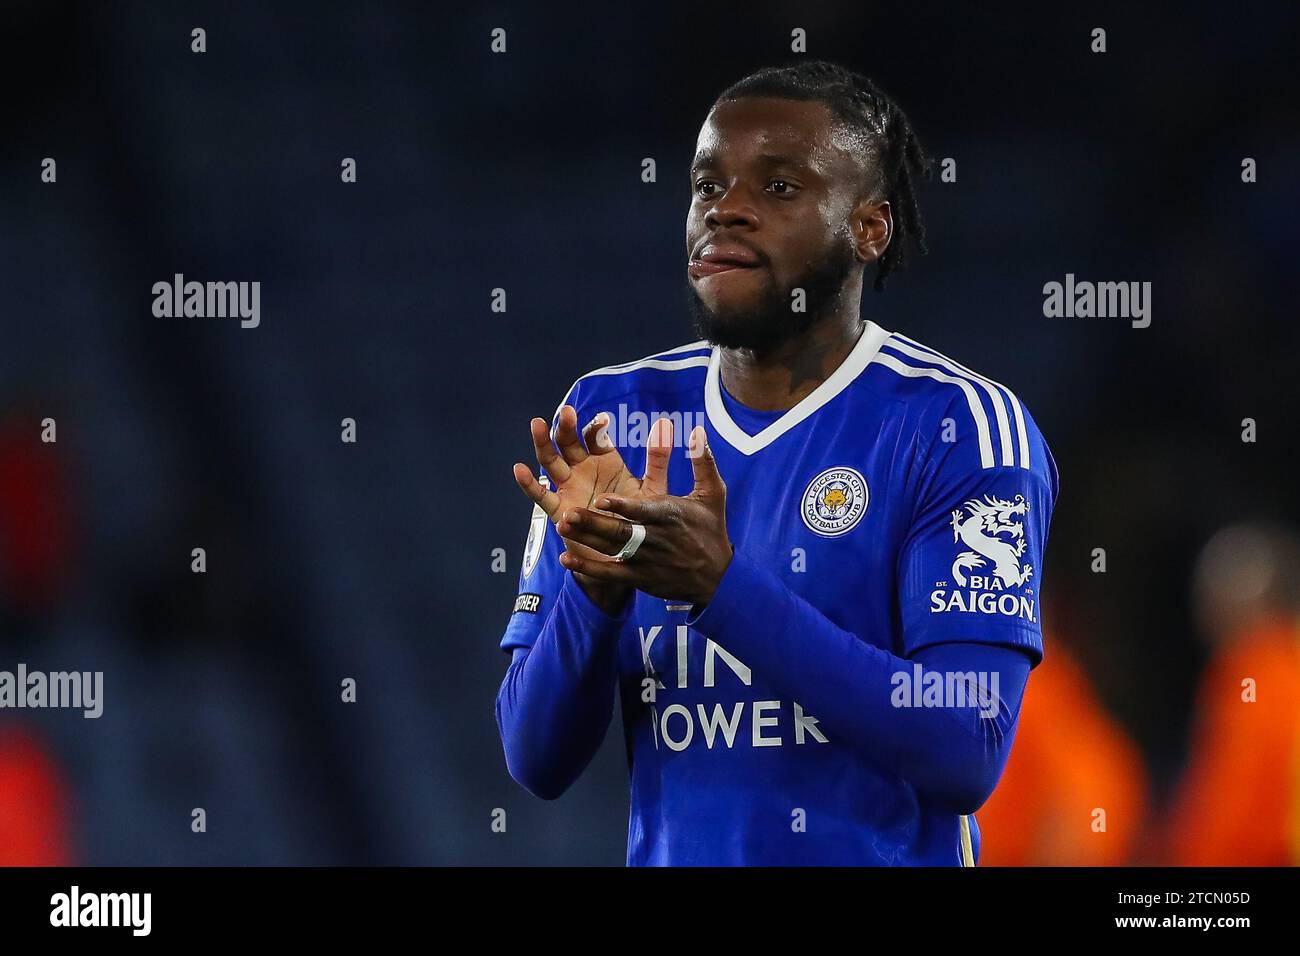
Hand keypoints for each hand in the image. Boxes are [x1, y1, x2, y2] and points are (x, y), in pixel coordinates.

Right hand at [512, 406, 674, 613]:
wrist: (627, 556)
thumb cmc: (640, 520)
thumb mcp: (651, 489)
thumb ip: (657, 459)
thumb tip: (664, 424)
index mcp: (606, 462)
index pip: (596, 437)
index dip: (596, 428)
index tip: (603, 422)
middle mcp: (584, 470)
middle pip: (569, 443)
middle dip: (567, 427)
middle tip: (567, 412)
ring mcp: (569, 488)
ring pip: (551, 461)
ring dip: (543, 443)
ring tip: (537, 425)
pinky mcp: (558, 509)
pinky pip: (540, 495)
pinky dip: (529, 483)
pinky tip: (519, 469)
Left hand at [555, 424, 732, 605]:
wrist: (719, 577)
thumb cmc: (712, 529)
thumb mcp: (713, 494)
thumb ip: (703, 462)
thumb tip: (698, 430)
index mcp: (671, 516)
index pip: (643, 510)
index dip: (622, 506)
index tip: (601, 498)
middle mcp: (656, 539)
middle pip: (621, 531)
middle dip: (594, 522)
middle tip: (569, 513)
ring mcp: (646, 561)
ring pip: (611, 550)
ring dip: (586, 539)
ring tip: (562, 526)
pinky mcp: (640, 578)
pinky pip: (610, 574)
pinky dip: (588, 568)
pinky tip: (566, 559)